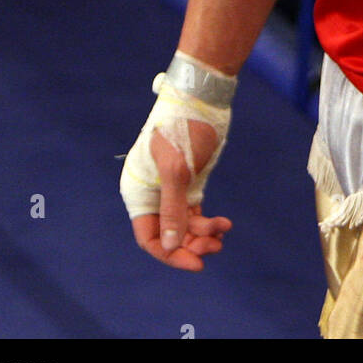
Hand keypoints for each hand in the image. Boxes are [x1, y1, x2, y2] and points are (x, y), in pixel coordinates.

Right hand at [130, 125, 231, 272]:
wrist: (201, 99)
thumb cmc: (181, 129)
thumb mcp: (176, 170)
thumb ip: (173, 208)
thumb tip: (170, 247)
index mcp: (138, 192)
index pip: (149, 237)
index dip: (170, 254)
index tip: (196, 262)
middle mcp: (151, 195)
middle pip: (169, 236)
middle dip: (192, 243)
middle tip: (216, 245)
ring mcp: (170, 190)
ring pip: (184, 227)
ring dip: (203, 234)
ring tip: (223, 229)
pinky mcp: (188, 184)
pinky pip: (195, 214)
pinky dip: (208, 222)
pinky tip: (224, 224)